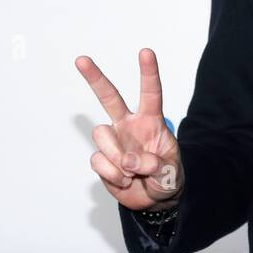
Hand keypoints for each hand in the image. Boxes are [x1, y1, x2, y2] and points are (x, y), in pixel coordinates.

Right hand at [77, 47, 183, 210]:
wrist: (154, 200)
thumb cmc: (167, 178)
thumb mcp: (171, 173)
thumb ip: (155, 166)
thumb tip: (130, 161)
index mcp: (151, 120)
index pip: (150, 93)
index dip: (148, 73)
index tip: (146, 52)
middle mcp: (128, 126)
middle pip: (109, 97)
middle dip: (95, 78)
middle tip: (81, 59)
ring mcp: (113, 142)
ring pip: (102, 135)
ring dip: (118, 157)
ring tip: (133, 172)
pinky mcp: (102, 160)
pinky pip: (99, 161)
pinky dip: (113, 175)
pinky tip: (124, 180)